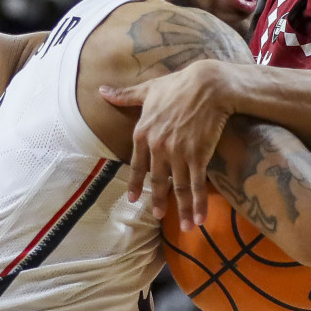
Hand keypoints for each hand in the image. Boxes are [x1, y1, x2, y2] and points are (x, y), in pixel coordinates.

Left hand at [100, 60, 233, 228]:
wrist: (207, 85)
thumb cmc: (178, 84)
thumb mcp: (148, 89)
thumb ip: (125, 96)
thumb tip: (102, 91)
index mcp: (143, 133)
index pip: (137, 165)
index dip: (136, 183)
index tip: (134, 199)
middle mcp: (157, 147)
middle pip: (158, 180)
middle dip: (159, 201)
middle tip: (159, 215)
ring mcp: (178, 153)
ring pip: (178, 188)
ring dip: (182, 209)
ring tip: (186, 226)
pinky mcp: (198, 156)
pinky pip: (197, 185)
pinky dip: (199, 203)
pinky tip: (200, 217)